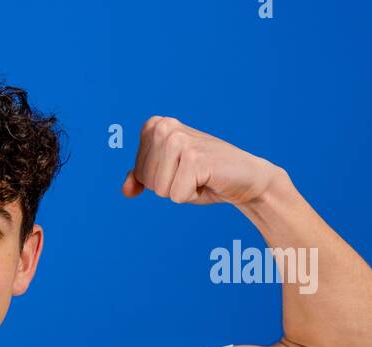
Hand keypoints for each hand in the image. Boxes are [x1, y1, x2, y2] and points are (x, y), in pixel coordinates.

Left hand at [122, 116, 279, 206]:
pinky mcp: (194, 158)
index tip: (181, 168)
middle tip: (193, 174)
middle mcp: (165, 127)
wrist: (245, 177)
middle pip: (147, 181)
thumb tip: (126, 190)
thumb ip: (141, 179)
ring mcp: (179, 141)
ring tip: (199, 176)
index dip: (160, 179)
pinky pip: (177, 196)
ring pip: (159, 190)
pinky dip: (192, 196)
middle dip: (169, 186)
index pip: (138, 172)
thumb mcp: (166, 175)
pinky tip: (207, 180)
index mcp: (154, 125)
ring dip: (180, 191)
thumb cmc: (204, 175)